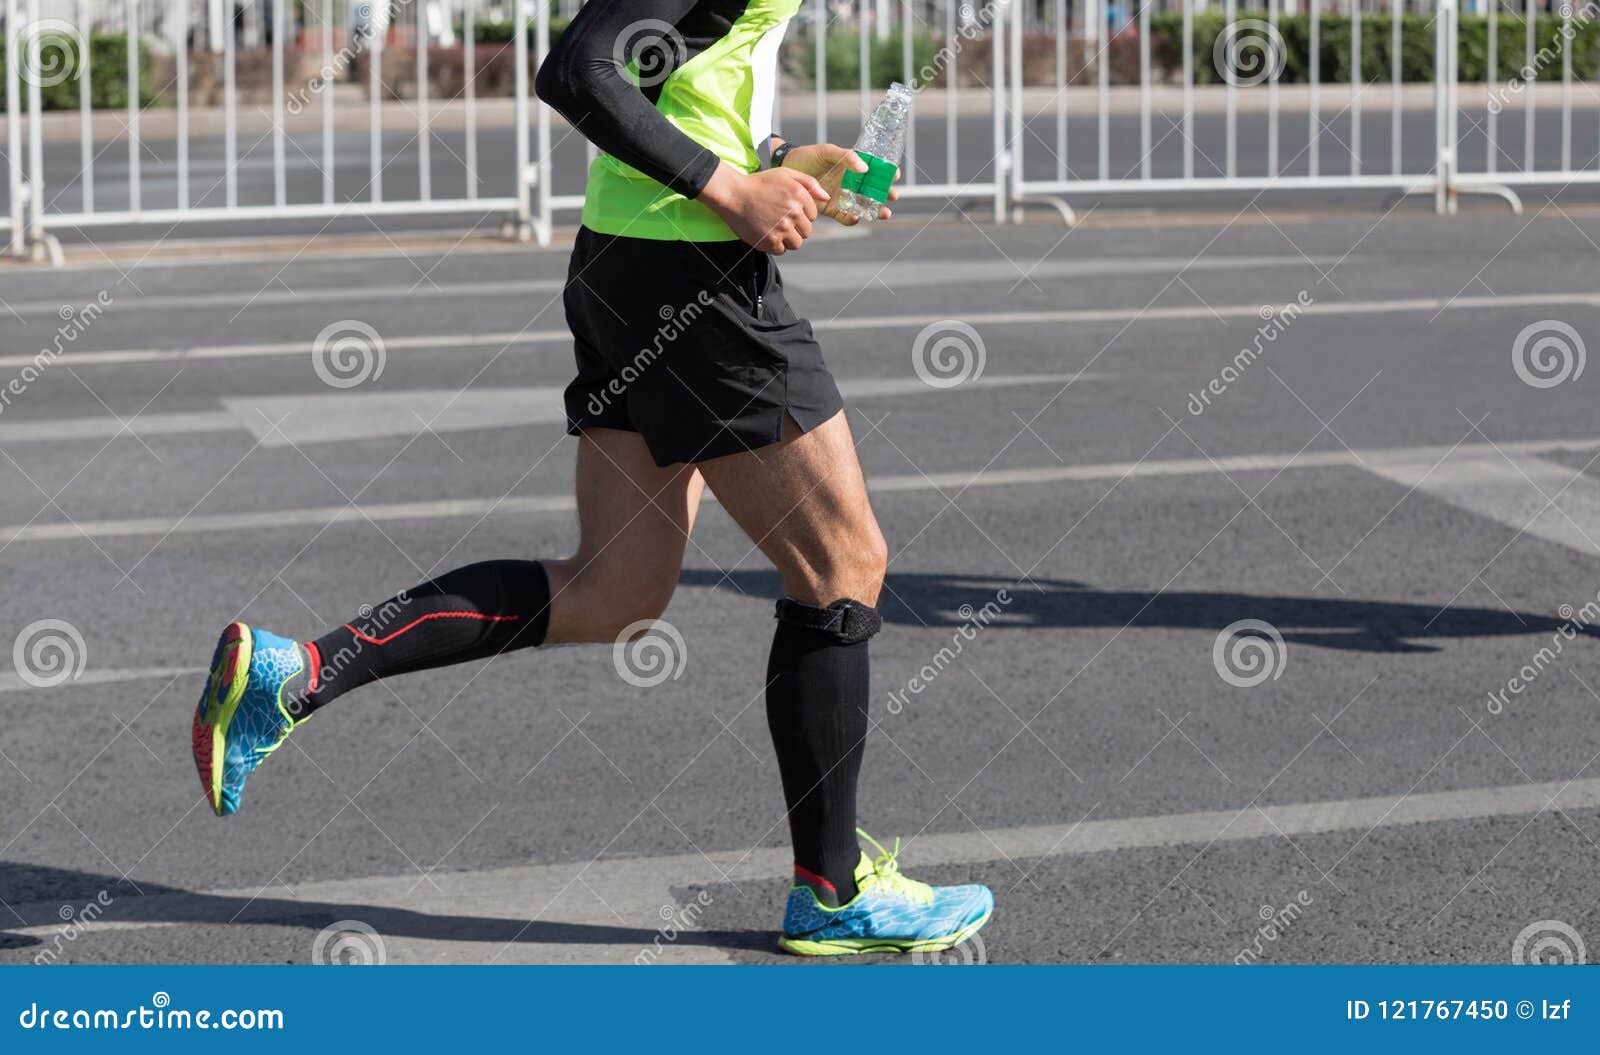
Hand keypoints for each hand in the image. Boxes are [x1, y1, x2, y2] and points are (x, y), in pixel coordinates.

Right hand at [698, 162, 828, 253]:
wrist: (733, 194)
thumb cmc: (759, 183)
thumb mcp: (785, 174)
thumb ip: (810, 183)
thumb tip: (826, 198)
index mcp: (799, 196)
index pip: (813, 216)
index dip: (801, 214)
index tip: (787, 209)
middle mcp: (793, 212)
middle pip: (807, 231)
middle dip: (796, 227)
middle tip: (780, 220)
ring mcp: (782, 228)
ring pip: (796, 243)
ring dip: (788, 239)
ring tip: (774, 228)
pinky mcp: (770, 241)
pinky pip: (782, 250)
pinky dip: (775, 245)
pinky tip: (766, 233)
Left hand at [778, 143, 899, 223]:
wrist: (786, 170)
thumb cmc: (807, 156)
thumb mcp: (826, 151)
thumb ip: (845, 156)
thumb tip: (865, 168)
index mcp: (852, 166)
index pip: (875, 169)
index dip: (887, 172)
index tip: (895, 175)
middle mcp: (851, 182)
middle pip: (874, 189)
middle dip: (886, 194)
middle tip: (893, 197)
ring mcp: (842, 196)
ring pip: (864, 205)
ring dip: (875, 210)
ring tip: (883, 213)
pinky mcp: (831, 209)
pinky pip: (845, 216)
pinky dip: (852, 219)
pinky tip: (857, 218)